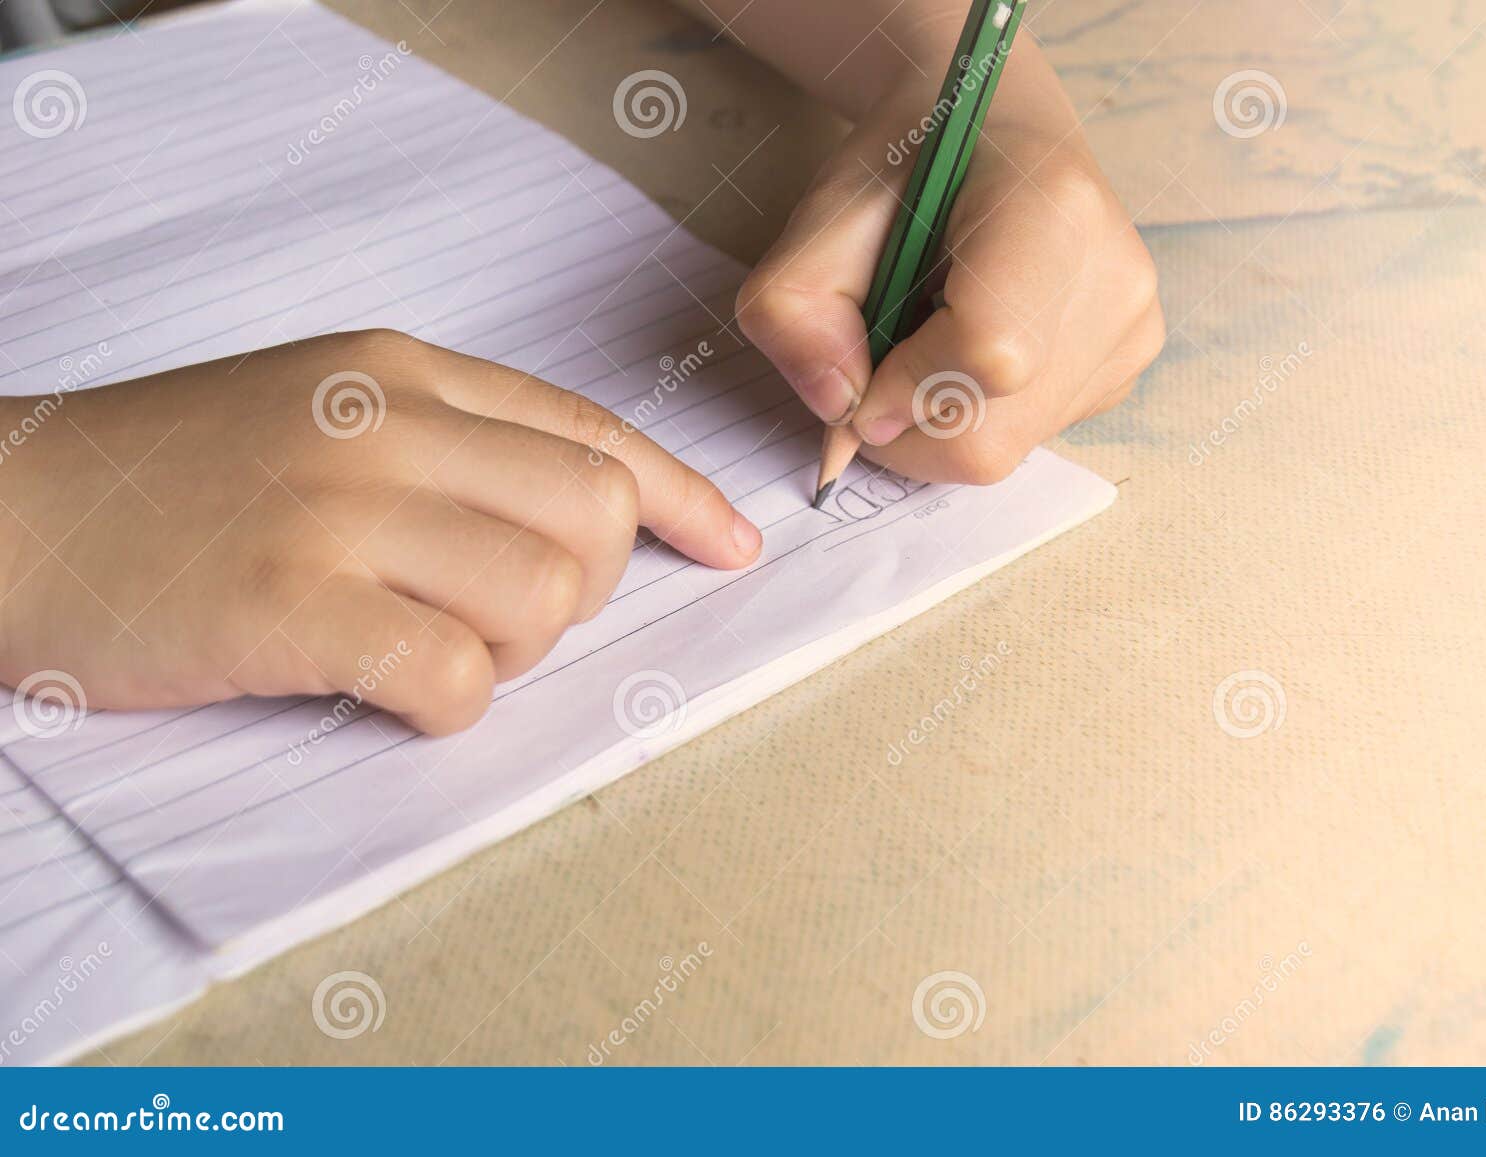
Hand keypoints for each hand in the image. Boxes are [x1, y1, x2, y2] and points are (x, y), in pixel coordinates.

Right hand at [0, 330, 761, 734]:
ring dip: (514, 651)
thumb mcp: (321, 408)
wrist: (10, 509)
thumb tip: (579, 523)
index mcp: (407, 370)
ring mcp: (341, 509)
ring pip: (546, 596)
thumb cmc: (172, 477)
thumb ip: (447, 446)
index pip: (592, 428)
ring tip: (427, 647)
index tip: (732, 544)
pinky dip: (449, 702)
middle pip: (597, 515)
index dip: (683, 495)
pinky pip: (455, 672)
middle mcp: (389, 423)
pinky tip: (389, 688)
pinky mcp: (293, 602)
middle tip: (501, 614)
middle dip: (584, 589)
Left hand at [734, 23, 1163, 483]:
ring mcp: (1131, 330)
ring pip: (1002, 451)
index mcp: (1051, 210)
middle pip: (989, 434)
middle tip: (880, 359)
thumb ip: (798, 309)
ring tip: (933, 337)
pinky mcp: (1126, 366)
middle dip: (903, 423)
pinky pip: (1026, 437)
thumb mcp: (824, 212)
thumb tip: (838, 410)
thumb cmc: (908, 167)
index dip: (902, 387)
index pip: (986, 352)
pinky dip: (975, 415)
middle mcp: (1115, 279)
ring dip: (935, 420)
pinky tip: (972, 346)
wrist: (996, 127)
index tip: (858, 373)